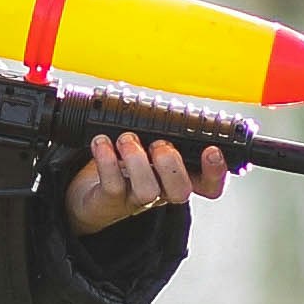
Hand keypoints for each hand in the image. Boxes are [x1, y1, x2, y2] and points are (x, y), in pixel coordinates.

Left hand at [63, 132, 228, 234]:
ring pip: (148, 190)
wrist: (88, 194)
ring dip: (137, 161)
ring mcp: (135, 198)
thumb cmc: (122, 163)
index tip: (211, 149)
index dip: (216, 171)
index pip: (209, 183)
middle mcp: (160, 190)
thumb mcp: (148, 145)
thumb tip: (165, 103)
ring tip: (126, 140)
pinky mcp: (109, 200)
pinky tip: (102, 142)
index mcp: (176, 175)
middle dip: (172, 164)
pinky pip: (113, 185)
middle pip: (181, 191)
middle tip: (158, 144)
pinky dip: (107, 160)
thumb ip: (162, 130)